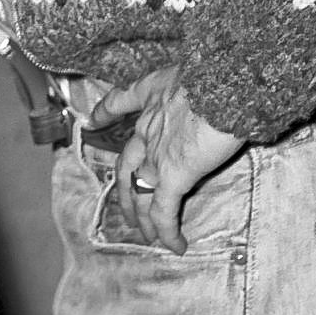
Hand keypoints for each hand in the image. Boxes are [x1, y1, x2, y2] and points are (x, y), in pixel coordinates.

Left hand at [93, 65, 243, 252]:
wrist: (221, 85)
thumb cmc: (213, 73)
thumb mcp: (189, 68)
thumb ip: (189, 79)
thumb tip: (209, 86)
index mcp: (150, 98)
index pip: (119, 103)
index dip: (105, 113)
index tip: (94, 119)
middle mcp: (146, 128)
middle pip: (125, 165)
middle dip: (124, 190)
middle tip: (127, 209)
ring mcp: (156, 154)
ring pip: (139, 193)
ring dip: (143, 217)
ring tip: (147, 235)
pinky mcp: (172, 176)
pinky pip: (164, 211)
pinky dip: (167, 232)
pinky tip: (175, 246)